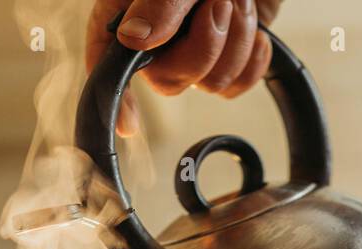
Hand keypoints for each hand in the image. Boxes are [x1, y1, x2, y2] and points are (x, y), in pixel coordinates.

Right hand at [86, 0, 281, 136]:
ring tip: (235, 0)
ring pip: (211, 84)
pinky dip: (252, 59)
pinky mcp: (227, 55)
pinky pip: (236, 85)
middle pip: (171, 82)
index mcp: (126, 14)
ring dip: (236, 40)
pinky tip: (256, 30)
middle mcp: (155, 39)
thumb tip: (134, 40)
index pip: (106, 65)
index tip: (128, 123)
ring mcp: (191, 48)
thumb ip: (159, 3)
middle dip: (206, 44)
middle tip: (217, 2)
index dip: (115, 97)